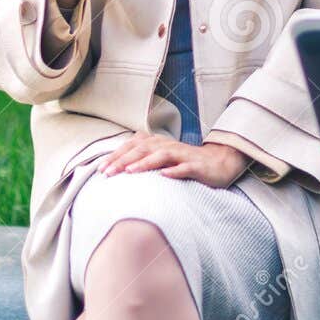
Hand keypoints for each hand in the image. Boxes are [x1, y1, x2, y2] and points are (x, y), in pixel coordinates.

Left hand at [98, 132, 248, 187]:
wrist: (219, 163)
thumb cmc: (185, 163)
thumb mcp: (162, 159)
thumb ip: (142, 159)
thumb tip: (116, 168)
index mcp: (158, 143)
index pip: (133, 146)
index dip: (117, 155)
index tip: (100, 169)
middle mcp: (169, 145)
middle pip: (144, 149)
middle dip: (124, 160)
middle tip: (108, 173)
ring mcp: (183, 155)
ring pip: (162, 155)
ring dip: (145, 163)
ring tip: (130, 172)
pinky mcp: (197, 166)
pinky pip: (185, 167)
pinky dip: (174, 171)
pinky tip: (164, 176)